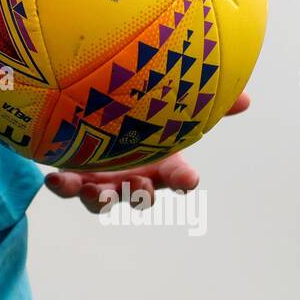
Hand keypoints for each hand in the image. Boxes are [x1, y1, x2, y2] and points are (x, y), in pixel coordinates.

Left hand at [44, 92, 250, 211]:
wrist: (87, 114)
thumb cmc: (135, 113)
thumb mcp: (167, 105)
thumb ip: (200, 99)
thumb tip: (246, 99)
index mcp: (157, 164)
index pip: (177, 177)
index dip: (182, 181)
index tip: (188, 181)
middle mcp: (130, 176)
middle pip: (138, 195)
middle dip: (139, 195)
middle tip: (137, 186)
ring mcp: (100, 179)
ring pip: (101, 200)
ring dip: (99, 199)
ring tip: (91, 190)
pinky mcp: (72, 174)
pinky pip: (66, 186)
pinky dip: (61, 186)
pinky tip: (52, 179)